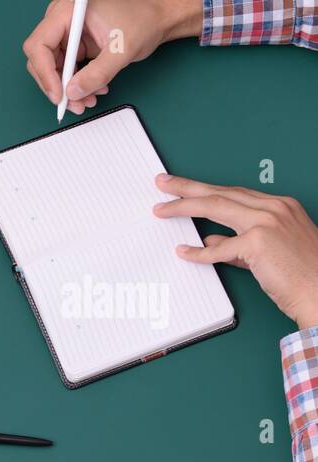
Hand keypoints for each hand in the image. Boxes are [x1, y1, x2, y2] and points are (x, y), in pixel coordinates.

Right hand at [23, 0, 201, 114]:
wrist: (160, 17)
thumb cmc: (145, 20)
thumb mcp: (122, 50)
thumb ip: (97, 74)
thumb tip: (73, 94)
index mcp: (70, 10)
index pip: (39, 45)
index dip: (45, 73)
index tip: (59, 95)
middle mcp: (63, 19)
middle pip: (41, 58)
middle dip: (57, 85)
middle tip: (73, 104)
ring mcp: (68, 32)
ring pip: (52, 67)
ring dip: (68, 88)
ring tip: (88, 100)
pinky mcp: (75, 43)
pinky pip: (66, 68)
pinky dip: (76, 83)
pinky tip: (93, 90)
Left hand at [155, 174, 317, 328]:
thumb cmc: (302, 275)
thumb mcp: (270, 251)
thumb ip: (239, 243)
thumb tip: (211, 239)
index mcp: (281, 206)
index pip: (235, 193)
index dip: (207, 190)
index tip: (185, 187)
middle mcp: (275, 208)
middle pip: (221, 192)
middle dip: (187, 187)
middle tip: (163, 183)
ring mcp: (267, 222)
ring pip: (215, 207)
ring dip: (183, 206)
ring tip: (161, 209)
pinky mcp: (259, 243)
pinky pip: (218, 248)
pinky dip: (198, 252)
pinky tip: (183, 252)